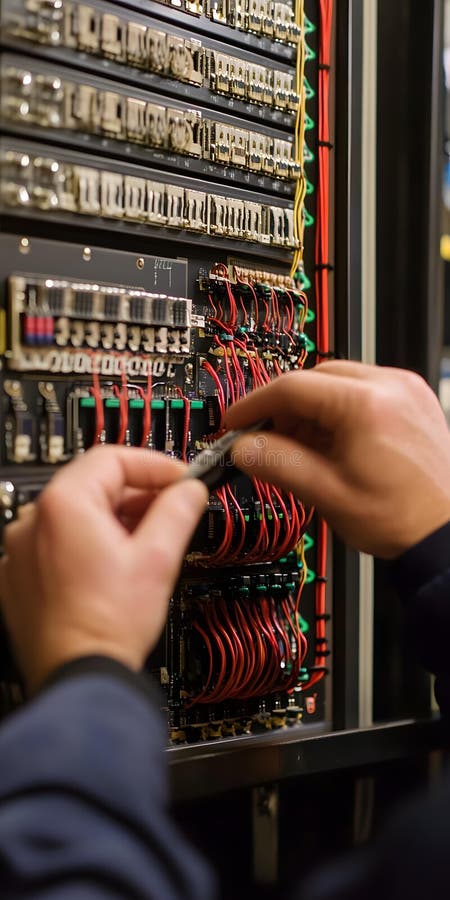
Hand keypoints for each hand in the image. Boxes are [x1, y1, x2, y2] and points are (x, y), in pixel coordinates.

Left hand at [0, 447, 206, 692]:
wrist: (79, 678)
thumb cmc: (109, 624)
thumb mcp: (158, 558)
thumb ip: (178, 511)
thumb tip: (190, 490)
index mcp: (64, 505)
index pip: (113, 458)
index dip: (154, 466)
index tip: (180, 480)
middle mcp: (32, 522)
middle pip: (92, 485)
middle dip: (135, 493)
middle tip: (170, 509)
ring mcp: (20, 551)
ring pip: (74, 515)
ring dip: (112, 519)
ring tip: (145, 543)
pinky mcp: (18, 577)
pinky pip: (55, 545)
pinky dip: (85, 545)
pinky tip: (112, 568)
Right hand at [226, 361, 449, 557]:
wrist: (447, 535)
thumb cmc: (403, 518)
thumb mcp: (327, 494)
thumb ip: (277, 464)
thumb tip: (243, 447)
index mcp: (366, 404)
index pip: (292, 387)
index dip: (254, 405)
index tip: (235, 422)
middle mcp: (390, 386)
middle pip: (315, 379)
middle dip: (283, 408)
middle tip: (262, 439)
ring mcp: (406, 391)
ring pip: (337, 383)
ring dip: (310, 411)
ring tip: (300, 451)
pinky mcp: (414, 402)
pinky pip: (363, 393)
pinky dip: (338, 412)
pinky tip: (329, 444)